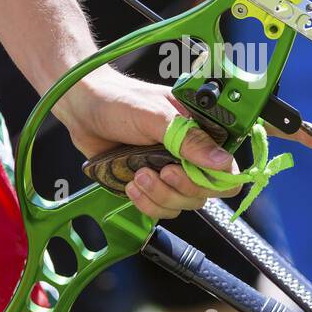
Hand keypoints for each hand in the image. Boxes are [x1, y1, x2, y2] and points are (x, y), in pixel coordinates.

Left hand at [56, 68, 242, 219]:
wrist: (83, 109)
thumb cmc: (120, 101)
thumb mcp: (157, 116)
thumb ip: (189, 140)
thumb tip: (222, 161)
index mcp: (201, 134)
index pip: (228, 170)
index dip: (218, 181)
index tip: (194, 175)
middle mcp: (190, 156)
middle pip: (204, 193)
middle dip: (180, 187)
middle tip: (161, 170)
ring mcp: (170, 172)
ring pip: (181, 205)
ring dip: (159, 195)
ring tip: (138, 175)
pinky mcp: (151, 185)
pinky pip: (160, 209)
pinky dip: (146, 203)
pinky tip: (131, 185)